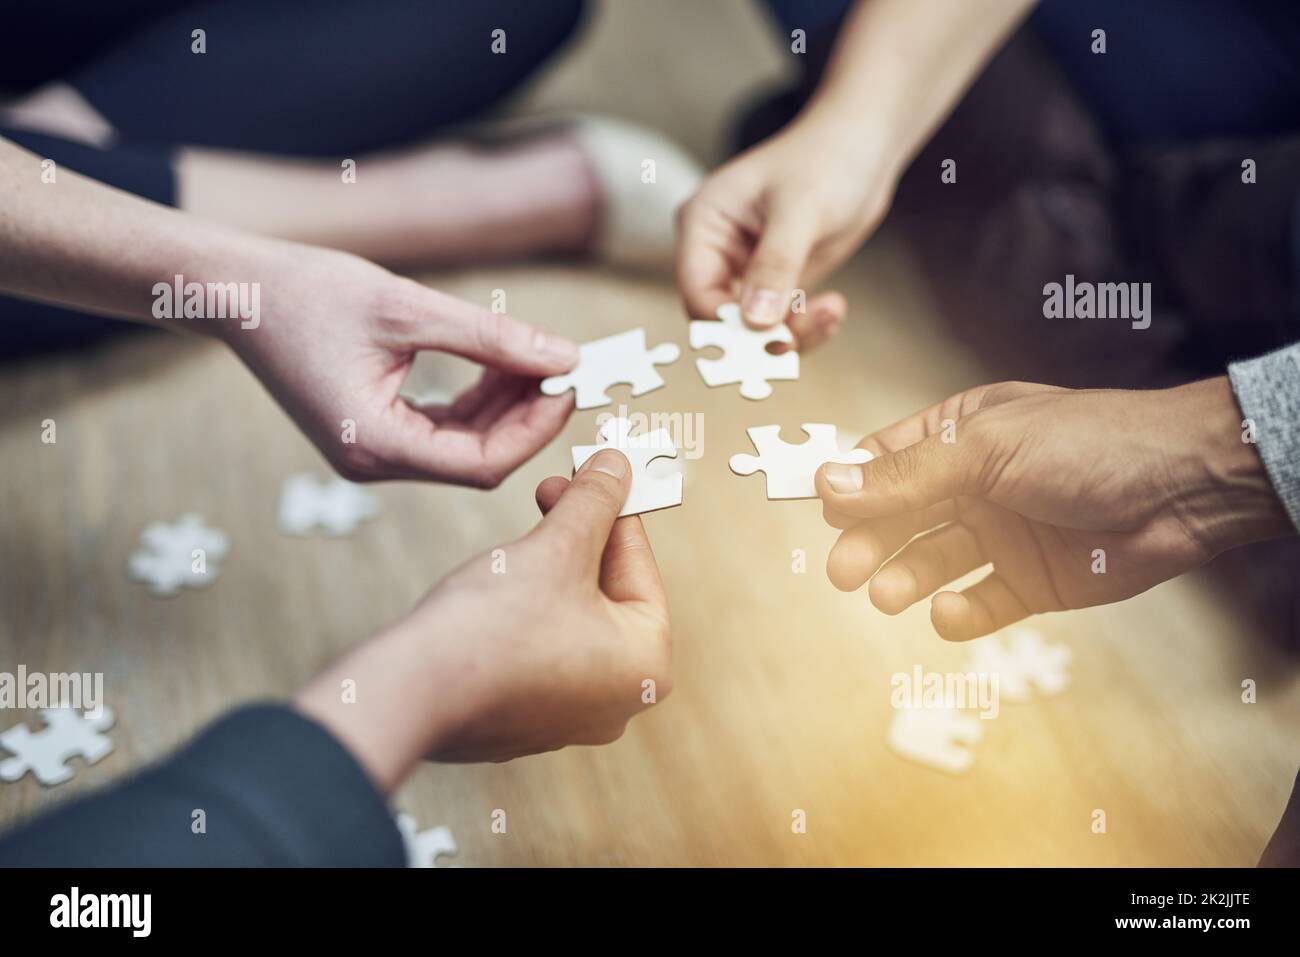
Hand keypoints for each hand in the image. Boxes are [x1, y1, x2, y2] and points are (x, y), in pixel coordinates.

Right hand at [218, 241, 577, 486]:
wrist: (235, 290)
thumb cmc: (309, 292)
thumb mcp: (409, 307)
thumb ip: (491, 338)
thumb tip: (564, 357)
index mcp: (375, 445)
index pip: (482, 463)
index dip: (535, 428)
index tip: (568, 382)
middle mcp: (372, 462)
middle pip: (477, 459)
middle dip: (526, 416)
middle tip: (563, 367)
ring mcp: (370, 451)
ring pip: (462, 446)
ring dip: (504, 407)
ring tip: (537, 359)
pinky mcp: (371, 432)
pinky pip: (440, 429)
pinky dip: (475, 402)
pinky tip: (500, 365)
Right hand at [296, 448, 671, 788]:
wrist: (412, 691)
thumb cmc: (493, 628)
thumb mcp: (557, 547)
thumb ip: (594, 503)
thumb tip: (616, 468)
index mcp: (645, 664)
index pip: (640, 567)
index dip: (615, 510)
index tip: (597, 475)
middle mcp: (616, 701)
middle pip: (608, 593)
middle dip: (579, 538)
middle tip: (553, 492)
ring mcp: (570, 717)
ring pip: (572, 619)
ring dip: (552, 571)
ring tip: (522, 537)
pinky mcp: (526, 720)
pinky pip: (541, 649)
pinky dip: (529, 612)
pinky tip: (502, 584)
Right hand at [675, 117, 900, 349]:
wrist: (862, 148)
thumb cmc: (826, 159)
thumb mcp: (801, 209)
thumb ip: (776, 265)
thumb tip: (755, 323)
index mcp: (703, 223)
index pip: (698, 291)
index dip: (728, 324)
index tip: (772, 336)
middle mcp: (716, 251)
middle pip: (722, 318)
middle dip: (764, 334)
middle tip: (807, 335)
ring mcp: (745, 269)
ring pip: (753, 328)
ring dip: (793, 333)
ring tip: (832, 314)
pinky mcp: (774, 283)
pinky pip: (780, 322)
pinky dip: (805, 326)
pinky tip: (833, 310)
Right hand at [814, 378, 1291, 640]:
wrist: (1185, 487)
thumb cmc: (1089, 443)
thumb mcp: (985, 450)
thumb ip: (905, 475)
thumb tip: (827, 482)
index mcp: (960, 434)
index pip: (886, 460)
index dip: (849, 486)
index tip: (816, 511)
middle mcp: (976, 483)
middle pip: (902, 517)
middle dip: (870, 542)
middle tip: (843, 570)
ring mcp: (1003, 532)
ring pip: (934, 561)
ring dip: (905, 578)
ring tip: (885, 595)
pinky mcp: (1031, 581)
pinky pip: (981, 601)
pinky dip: (959, 612)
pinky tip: (949, 612)